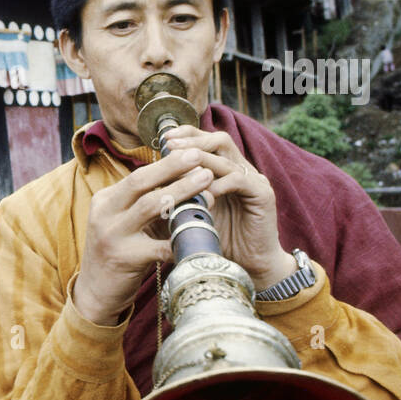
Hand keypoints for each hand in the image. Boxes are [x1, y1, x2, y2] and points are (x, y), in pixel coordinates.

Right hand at [73, 147, 214, 324]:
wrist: (94, 293)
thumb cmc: (116, 253)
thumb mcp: (121, 222)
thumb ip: (141, 202)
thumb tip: (179, 177)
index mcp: (104, 201)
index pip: (138, 175)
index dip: (166, 163)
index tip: (191, 152)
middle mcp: (104, 214)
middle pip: (140, 181)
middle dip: (172, 166)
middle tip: (200, 156)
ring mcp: (112, 235)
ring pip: (151, 205)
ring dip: (182, 191)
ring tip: (206, 181)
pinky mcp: (124, 258)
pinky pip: (160, 245)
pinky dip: (183, 238)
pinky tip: (204, 233)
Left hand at [161, 125, 293, 289]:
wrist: (247, 265)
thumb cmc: (215, 238)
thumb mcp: (186, 214)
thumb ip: (171, 198)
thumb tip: (138, 188)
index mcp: (223, 169)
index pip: (206, 141)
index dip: (186, 135)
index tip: (163, 139)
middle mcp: (240, 169)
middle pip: (218, 140)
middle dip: (193, 140)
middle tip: (170, 144)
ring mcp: (253, 180)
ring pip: (226, 157)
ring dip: (201, 159)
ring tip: (180, 163)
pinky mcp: (263, 195)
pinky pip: (239, 180)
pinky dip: (218, 184)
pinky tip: (202, 193)